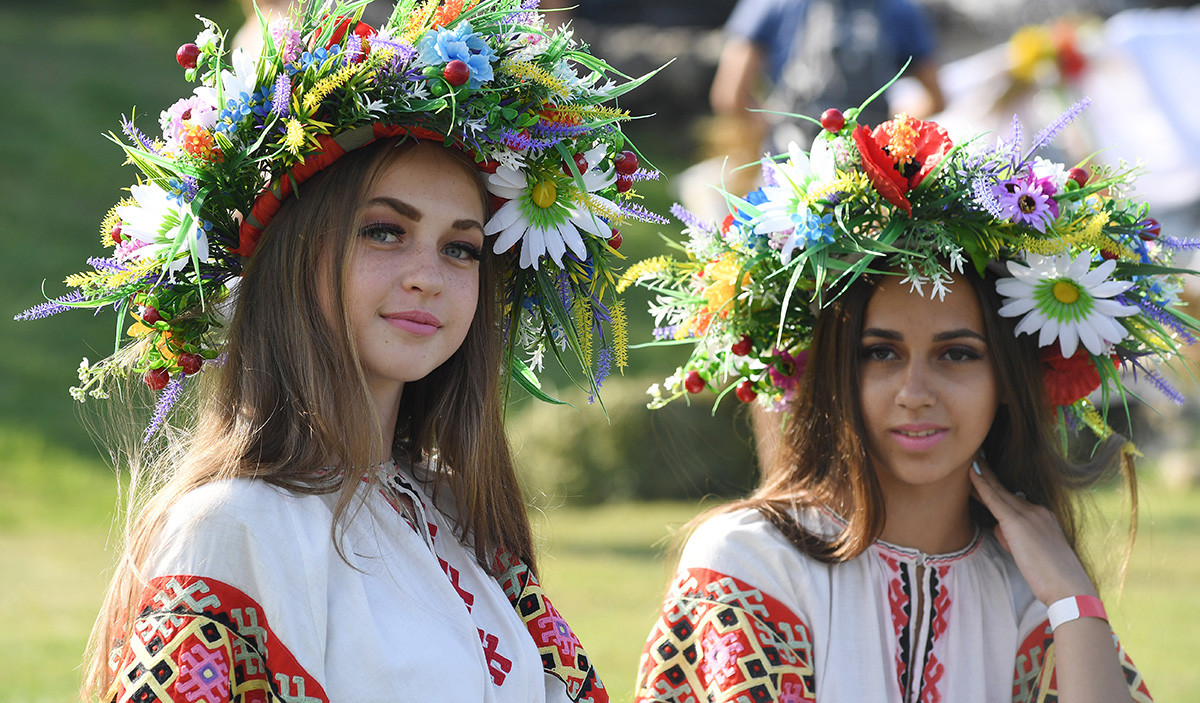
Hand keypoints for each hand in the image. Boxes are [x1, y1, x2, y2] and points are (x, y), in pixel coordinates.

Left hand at [969, 460, 1096, 604]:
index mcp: (1044, 517)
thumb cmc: (1051, 577)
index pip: (1015, 501)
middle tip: (975, 461)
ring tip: (970, 463)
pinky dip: (982, 485)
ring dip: (983, 478)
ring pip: (998, 493)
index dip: (998, 489)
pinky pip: (994, 499)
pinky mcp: (1017, 523)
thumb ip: (1014, 537)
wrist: (1069, 588)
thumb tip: (999, 528)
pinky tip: (972, 473)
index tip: (987, 478)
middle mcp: (1037, 511)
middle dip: (989, 478)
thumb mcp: (1032, 552)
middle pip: (1005, 492)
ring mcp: (1028, 515)